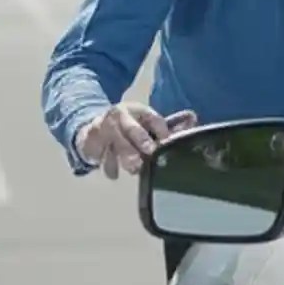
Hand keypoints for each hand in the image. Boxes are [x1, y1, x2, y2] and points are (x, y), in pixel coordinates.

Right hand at [76, 103, 197, 179]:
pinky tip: (114, 174)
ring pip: (115, 142)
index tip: (168, 143)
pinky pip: (100, 155)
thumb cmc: (129, 129)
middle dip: (142, 140)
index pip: (153, 119)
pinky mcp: (90, 140)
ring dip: (125, 156)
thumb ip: (169, 126)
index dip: (162, 131)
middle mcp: (120, 115)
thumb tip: (193, 119)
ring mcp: (103, 127)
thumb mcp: (146, 124)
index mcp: (138, 110)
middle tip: (150, 152)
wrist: (93, 127)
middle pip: (132, 129)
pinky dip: (108, 165)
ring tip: (133, 168)